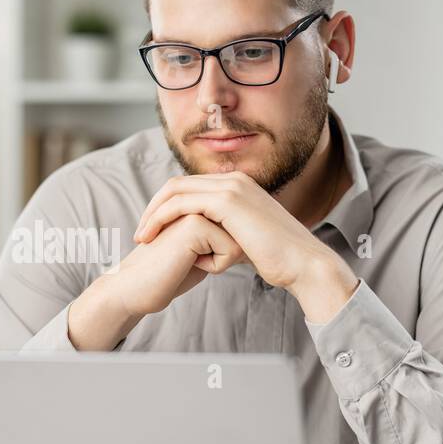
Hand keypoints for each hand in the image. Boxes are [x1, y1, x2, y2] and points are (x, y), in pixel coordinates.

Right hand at [66, 213, 243, 349]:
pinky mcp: (195, 222)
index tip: (196, 258)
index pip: (239, 230)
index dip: (227, 251)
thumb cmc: (169, 275)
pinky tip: (188, 264)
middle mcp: (198, 201)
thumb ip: (224, 238)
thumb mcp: (204, 252)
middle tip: (191, 260)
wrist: (137, 289)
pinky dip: (215, 266)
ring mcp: (195, 208)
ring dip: (220, 260)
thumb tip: (255, 239)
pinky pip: (230, 250)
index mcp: (199, 204)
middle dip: (226, 255)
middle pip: (242, 233)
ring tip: (189, 260)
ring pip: (239, 241)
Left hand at [133, 171, 358, 321]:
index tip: (152, 230)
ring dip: (153, 214)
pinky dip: (163, 220)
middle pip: (177, 184)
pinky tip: (154, 238)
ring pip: (175, 192)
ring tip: (141, 237)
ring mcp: (231, 187)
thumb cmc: (277, 259)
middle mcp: (234, 180)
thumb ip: (225, 233)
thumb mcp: (245, 239)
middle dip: (153, 208)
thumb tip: (207, 244)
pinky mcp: (228, 201)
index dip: (165, 207)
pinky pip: (182, 205)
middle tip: (139, 233)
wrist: (302, 263)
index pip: (189, 186)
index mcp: (238, 185)